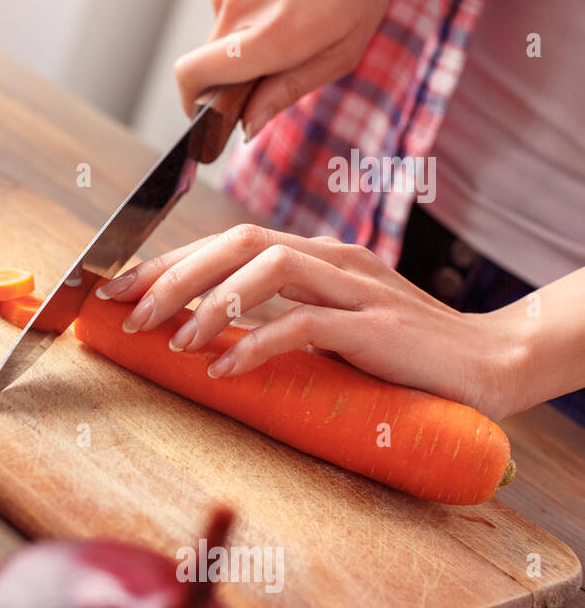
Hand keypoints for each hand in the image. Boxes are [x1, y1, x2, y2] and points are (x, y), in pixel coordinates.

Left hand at [95, 225, 526, 419]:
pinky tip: (223, 366)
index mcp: (315, 254)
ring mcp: (356, 288)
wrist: (488, 364)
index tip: (119, 286)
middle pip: (237, 241)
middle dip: (172, 274)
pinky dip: (256, 342)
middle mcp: (331, 258)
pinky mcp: (376, 327)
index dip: (169, 260)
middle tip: (126, 312)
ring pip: (266, 267)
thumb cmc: (400, 352)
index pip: (228, 241)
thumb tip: (204, 330)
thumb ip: (276, 317)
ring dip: (207, 302)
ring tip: (169, 340)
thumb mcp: (328, 327)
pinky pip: (305, 323)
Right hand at [174, 0, 405, 137]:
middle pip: (206, 72)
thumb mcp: (341, 51)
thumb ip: (287, 92)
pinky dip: (247, 29)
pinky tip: (282, 8)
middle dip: (230, 87)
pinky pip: (226, 23)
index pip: (194, 78)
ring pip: (217, 48)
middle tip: (272, 78)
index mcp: (271, 33)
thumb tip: (246, 127)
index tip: (211, 124)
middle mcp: (239, 9)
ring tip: (290, 29)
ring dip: (244, 54)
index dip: (194, 109)